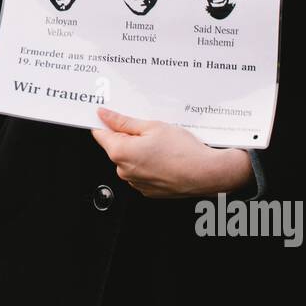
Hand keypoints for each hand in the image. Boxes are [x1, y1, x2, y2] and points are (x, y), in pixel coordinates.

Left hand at [91, 108, 252, 198]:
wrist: (206, 174)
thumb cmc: (183, 151)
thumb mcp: (152, 126)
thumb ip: (124, 121)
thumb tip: (104, 116)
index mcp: (120, 152)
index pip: (100, 134)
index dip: (105, 123)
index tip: (110, 115)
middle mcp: (124, 171)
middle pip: (116, 147)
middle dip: (128, 136)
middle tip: (149, 129)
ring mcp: (135, 182)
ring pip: (129, 160)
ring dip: (139, 150)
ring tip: (161, 144)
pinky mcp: (147, 189)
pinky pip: (140, 171)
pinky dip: (148, 163)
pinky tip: (164, 157)